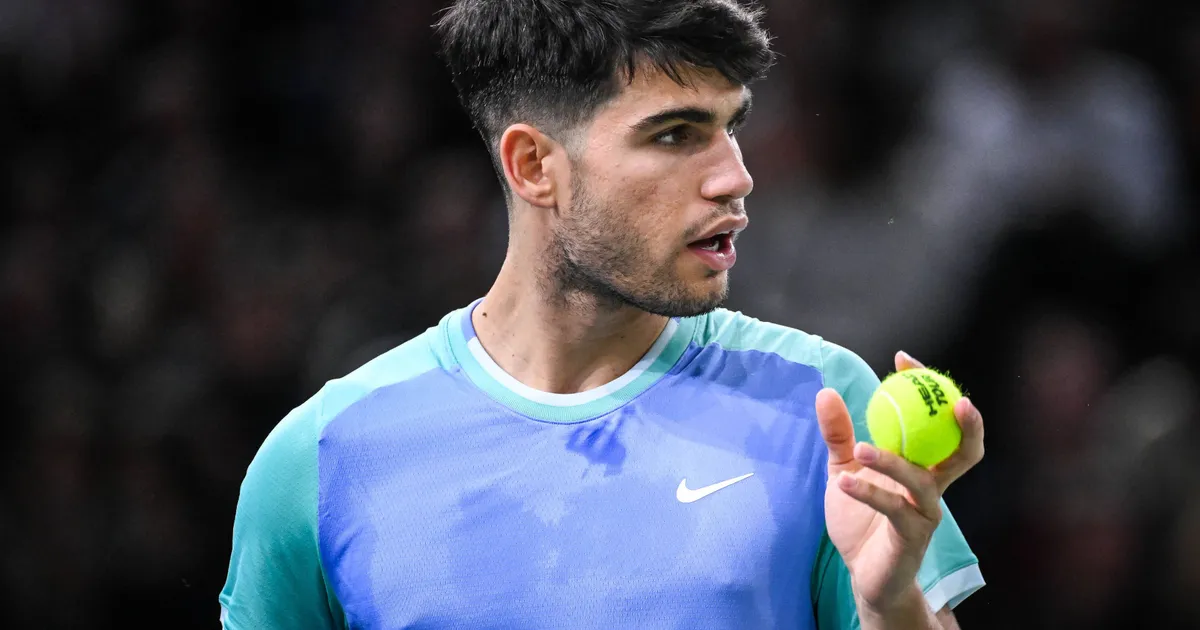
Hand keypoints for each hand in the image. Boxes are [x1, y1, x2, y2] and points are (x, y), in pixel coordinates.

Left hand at [817, 351, 984, 614]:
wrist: (861, 573)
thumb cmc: (860, 519)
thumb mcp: (843, 469)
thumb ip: (839, 434)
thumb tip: (826, 392)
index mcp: (921, 464)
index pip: (936, 421)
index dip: (928, 388)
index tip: (904, 359)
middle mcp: (932, 485)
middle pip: (965, 451)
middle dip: (966, 423)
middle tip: (950, 398)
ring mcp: (925, 512)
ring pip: (924, 480)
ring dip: (893, 462)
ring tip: (861, 450)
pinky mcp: (911, 536)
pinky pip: (894, 510)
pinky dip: (869, 493)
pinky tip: (844, 482)